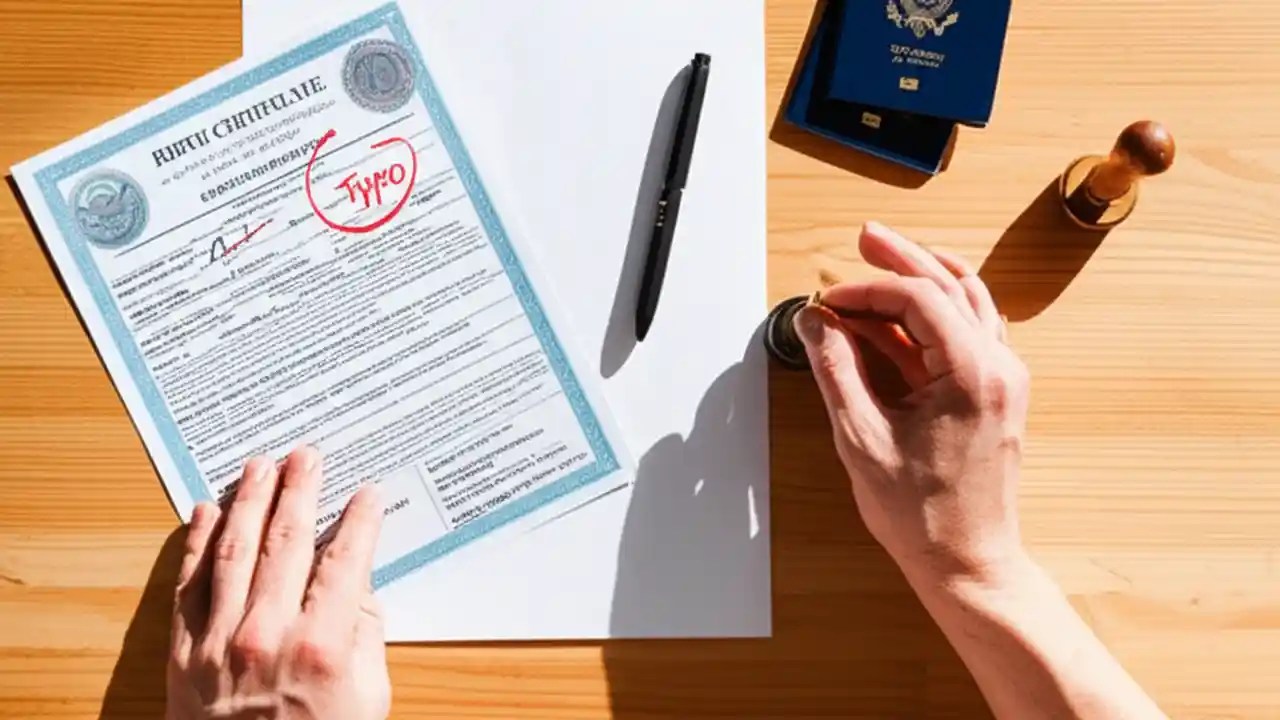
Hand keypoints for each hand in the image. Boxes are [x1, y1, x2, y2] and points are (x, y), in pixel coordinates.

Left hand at [167, 446, 389, 719]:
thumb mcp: (368, 701)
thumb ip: (364, 637)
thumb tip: (355, 587)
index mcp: (322, 646)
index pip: (345, 561)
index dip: (359, 522)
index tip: (366, 495)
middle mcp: (268, 634)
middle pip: (286, 542)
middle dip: (299, 490)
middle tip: (306, 455)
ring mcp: (220, 641)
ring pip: (233, 551)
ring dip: (247, 501)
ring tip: (258, 465)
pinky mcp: (185, 655)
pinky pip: (188, 585)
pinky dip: (195, 544)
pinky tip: (204, 512)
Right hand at [794, 222, 1029, 585]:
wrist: (968, 562)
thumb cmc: (923, 515)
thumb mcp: (862, 438)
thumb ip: (837, 370)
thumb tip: (816, 323)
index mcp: (973, 374)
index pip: (920, 299)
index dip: (868, 290)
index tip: (830, 301)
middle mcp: (998, 368)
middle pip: (952, 286)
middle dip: (903, 259)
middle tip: (866, 237)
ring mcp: (1002, 380)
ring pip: (969, 302)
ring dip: (926, 277)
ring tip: (887, 257)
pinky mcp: (994, 394)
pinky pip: (972, 331)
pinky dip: (939, 310)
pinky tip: (908, 309)